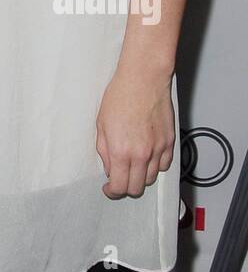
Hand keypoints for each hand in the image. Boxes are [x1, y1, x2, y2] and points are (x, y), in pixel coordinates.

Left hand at [96, 66, 174, 198]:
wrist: (143, 80)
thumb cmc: (120, 96)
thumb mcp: (101, 124)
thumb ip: (105, 151)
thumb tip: (109, 168)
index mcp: (121, 151)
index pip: (119, 187)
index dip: (112, 191)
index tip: (109, 188)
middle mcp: (142, 154)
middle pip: (137, 188)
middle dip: (126, 187)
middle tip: (120, 178)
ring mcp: (158, 149)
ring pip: (152, 178)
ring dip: (142, 176)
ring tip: (133, 164)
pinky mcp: (170, 142)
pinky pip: (165, 165)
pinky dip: (156, 166)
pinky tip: (148, 156)